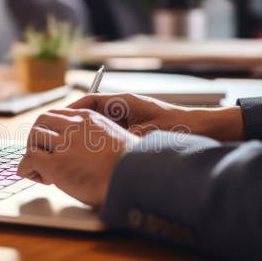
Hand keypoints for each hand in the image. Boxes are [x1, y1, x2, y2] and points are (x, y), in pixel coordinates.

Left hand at [17, 108, 140, 206]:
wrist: (134, 177)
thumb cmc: (128, 165)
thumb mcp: (113, 140)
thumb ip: (95, 138)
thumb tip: (87, 150)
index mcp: (88, 118)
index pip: (57, 115)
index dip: (51, 130)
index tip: (53, 144)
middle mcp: (74, 126)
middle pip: (41, 121)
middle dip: (37, 138)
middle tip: (42, 156)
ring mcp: (64, 144)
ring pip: (33, 137)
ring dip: (33, 153)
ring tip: (43, 170)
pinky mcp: (56, 163)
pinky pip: (30, 160)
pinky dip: (29, 169)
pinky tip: (43, 179)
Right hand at [67, 93, 244, 140]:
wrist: (206, 130)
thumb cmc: (180, 127)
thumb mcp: (145, 136)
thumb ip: (120, 139)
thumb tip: (96, 148)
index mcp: (124, 102)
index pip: (89, 101)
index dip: (70, 111)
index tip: (55, 121)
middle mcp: (125, 108)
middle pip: (90, 114)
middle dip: (72, 125)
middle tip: (56, 138)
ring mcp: (130, 120)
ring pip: (99, 127)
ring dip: (85, 137)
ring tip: (69, 150)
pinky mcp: (136, 132)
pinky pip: (110, 136)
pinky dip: (99, 144)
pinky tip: (92, 159)